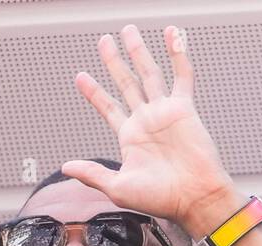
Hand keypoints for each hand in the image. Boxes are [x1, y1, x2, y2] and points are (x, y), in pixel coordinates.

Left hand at [61, 24, 244, 238]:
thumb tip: (66, 167)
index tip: (80, 76)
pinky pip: (181, 76)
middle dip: (114, 62)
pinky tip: (172, 35)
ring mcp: (165, 112)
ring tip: (129, 30)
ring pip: (149, 73)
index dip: (94, 92)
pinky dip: (178, 55)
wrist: (195, 198)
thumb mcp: (119, 188)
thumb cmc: (161, 199)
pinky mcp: (184, 109)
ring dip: (139, 51)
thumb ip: (93, 174)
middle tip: (104, 41)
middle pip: (126, 83)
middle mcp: (146, 121)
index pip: (108, 107)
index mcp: (130, 138)